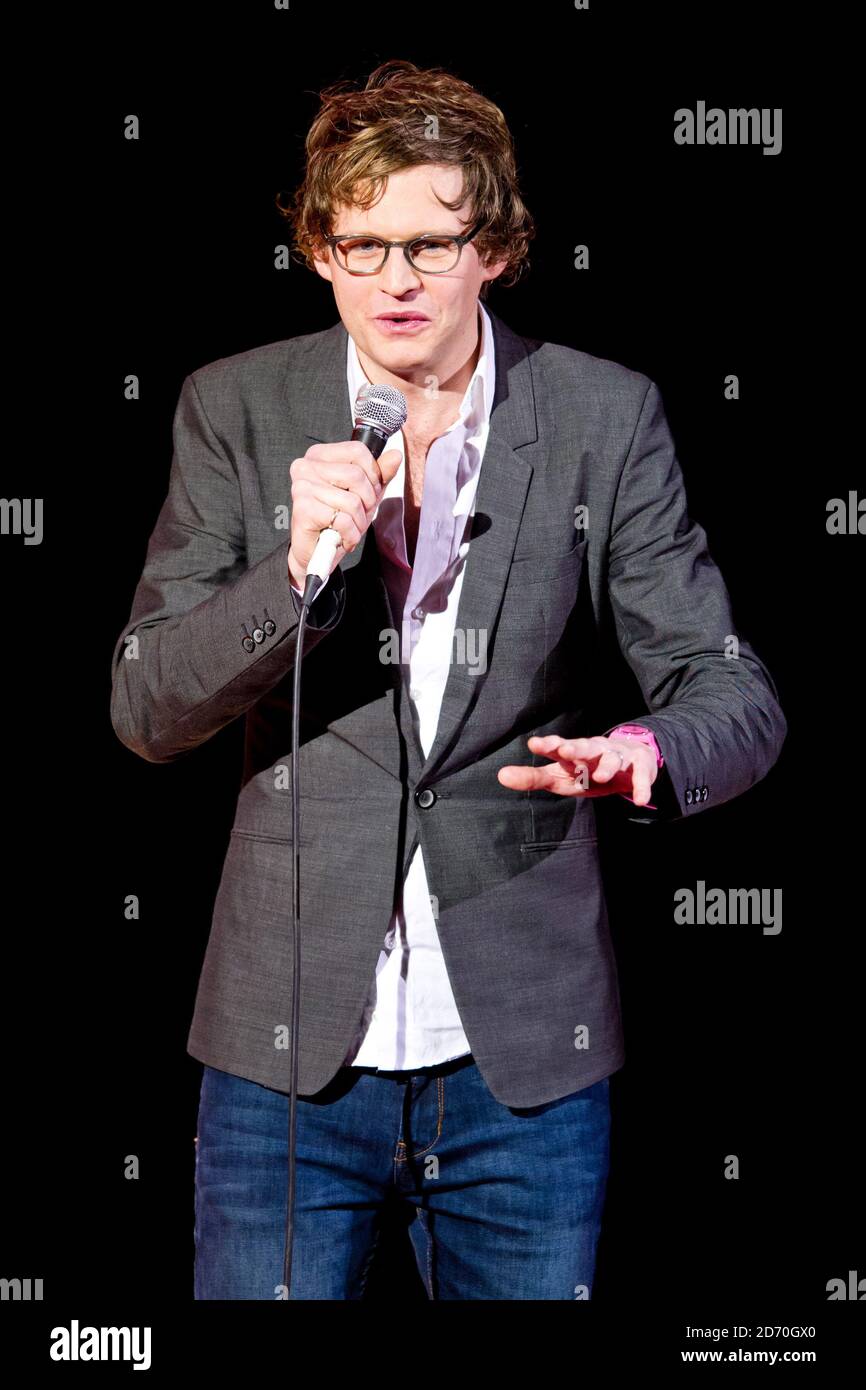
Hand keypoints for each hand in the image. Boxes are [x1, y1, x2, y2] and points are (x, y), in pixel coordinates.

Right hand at [287, 441, 401, 587]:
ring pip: (351, 500)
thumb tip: (395, 455)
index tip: (368, 492)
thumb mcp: (365, 494)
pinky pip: (343, 520)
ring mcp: (301, 487)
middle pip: (356, 475)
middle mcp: (305, 467)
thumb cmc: (338, 520)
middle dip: (367, 501)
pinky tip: (341, 538)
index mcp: (319, 456)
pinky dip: (350, 535)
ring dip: (358, 522)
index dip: (372, 474)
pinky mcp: (302, 510)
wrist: (316, 553)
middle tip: (358, 514)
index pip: (357, 450)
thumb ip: (380, 474)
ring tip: (349, 528)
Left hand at [497, 734, 658, 805]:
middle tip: (565, 751)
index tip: (534, 744)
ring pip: (612, 758)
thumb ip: (533, 778)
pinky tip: (640, 799)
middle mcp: (594, 750)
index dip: (548, 745)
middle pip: (584, 746)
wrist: (628, 761)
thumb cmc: (586, 770)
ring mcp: (617, 756)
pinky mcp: (639, 767)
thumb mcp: (560, 777)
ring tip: (600, 776)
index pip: (558, 747)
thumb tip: (501, 776)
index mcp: (572, 753)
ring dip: (607, 765)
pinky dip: (641, 786)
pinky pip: (641, 776)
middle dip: (576, 748)